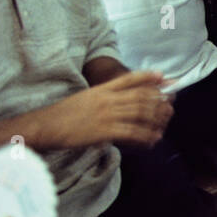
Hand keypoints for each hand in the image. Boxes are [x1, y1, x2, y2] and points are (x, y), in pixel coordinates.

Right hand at [37, 70, 172, 148]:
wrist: (45, 126)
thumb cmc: (62, 115)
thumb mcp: (83, 98)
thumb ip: (101, 98)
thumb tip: (118, 102)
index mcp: (100, 90)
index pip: (129, 79)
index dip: (148, 77)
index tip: (163, 77)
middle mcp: (106, 99)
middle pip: (140, 96)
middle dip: (158, 100)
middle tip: (170, 104)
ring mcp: (106, 114)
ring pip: (139, 113)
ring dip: (155, 119)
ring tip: (164, 124)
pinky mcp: (104, 131)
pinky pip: (131, 132)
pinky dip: (145, 136)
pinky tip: (152, 139)